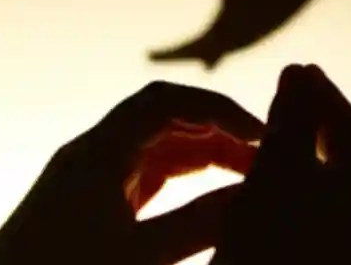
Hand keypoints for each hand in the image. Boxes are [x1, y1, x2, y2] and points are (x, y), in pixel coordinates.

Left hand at [0, 81, 263, 264]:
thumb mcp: (138, 256)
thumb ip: (198, 225)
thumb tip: (254, 196)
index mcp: (99, 150)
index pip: (169, 101)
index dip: (220, 109)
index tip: (262, 134)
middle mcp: (92, 153)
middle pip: (165, 116)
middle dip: (217, 128)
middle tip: (264, 155)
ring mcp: (88, 177)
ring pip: (156, 145)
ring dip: (202, 151)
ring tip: (247, 174)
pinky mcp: (87, 203)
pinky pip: (143, 173)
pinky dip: (181, 175)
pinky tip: (208, 193)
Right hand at [213, 64, 350, 264]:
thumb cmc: (274, 249)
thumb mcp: (275, 178)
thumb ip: (292, 122)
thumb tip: (299, 74)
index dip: (321, 97)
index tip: (297, 71)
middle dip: (327, 128)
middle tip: (298, 98)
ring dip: (324, 164)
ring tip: (289, 144)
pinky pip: (343, 225)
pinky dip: (319, 199)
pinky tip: (289, 197)